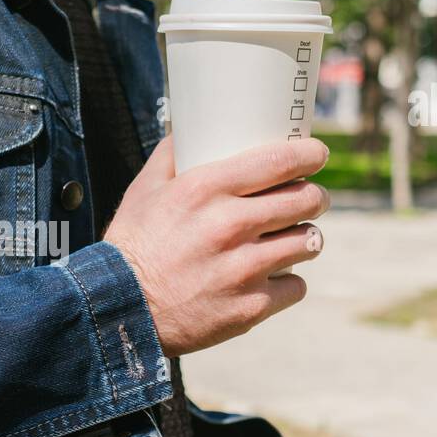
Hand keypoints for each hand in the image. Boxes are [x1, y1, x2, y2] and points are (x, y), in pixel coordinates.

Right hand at [104, 135, 329, 356]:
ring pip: (308, 242)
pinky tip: (270, 278)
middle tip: (309, 199)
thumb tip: (191, 127)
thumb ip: (172, 155)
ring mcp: (244, 268)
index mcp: (206, 189)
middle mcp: (229, 225)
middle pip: (305, 200)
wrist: (120, 310)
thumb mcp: (144, 190)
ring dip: (304, 238)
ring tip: (291, 239)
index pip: (280, 161)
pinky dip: (287, 282)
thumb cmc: (132, 245)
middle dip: (315, 196)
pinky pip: (296, 286)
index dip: (310, 155)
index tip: (316, 155)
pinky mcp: (251, 307)